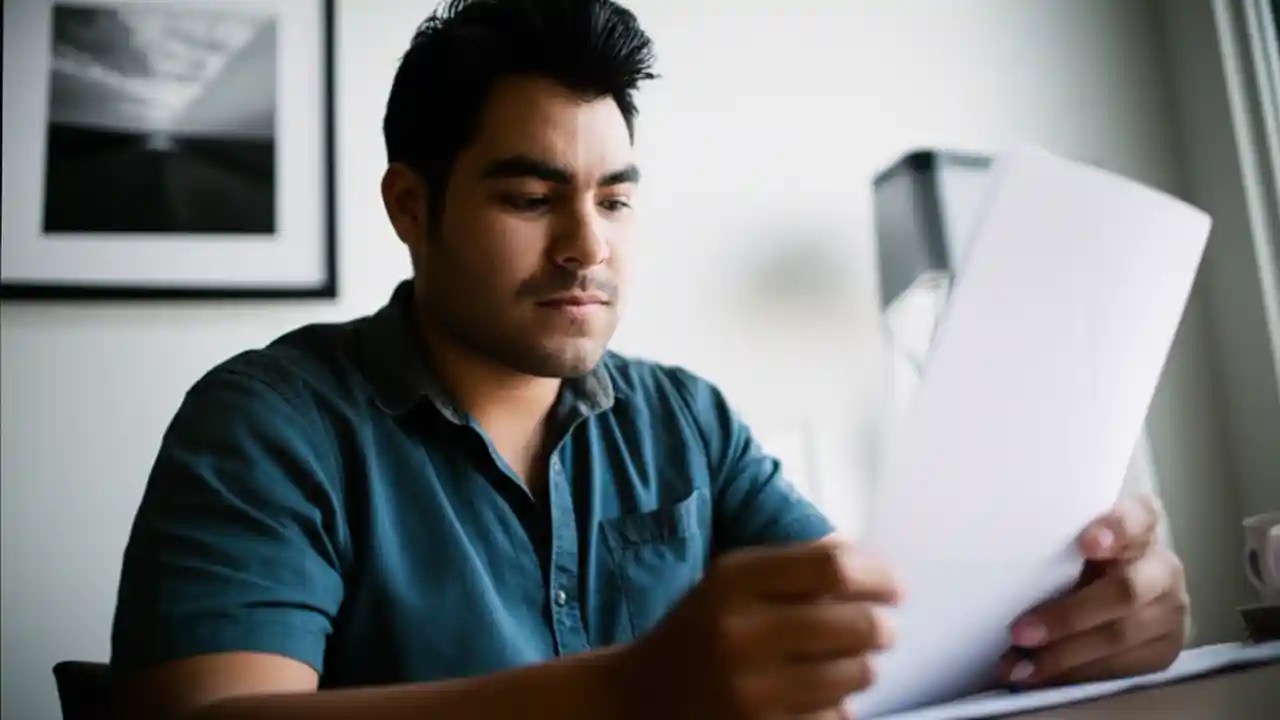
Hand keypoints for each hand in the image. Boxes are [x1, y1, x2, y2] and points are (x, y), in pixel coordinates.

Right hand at [615, 539, 901, 719]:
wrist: (639, 700)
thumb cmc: (701, 633)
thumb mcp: (729, 583)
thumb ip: (793, 569)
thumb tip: (875, 570)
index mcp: (732, 580)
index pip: (833, 567)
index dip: (877, 576)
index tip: (893, 588)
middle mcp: (740, 632)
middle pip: (856, 622)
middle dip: (882, 626)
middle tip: (883, 629)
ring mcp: (751, 690)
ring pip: (855, 674)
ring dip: (864, 667)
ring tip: (848, 663)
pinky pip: (836, 716)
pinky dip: (839, 706)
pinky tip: (818, 696)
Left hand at [999, 492, 1189, 686]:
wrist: (1130, 588)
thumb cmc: (1080, 555)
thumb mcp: (1071, 538)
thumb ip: (1055, 543)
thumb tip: (994, 568)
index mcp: (1141, 522)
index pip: (1137, 517)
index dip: (1116, 529)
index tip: (1086, 544)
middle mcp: (1163, 565)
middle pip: (1125, 591)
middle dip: (1068, 616)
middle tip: (1020, 632)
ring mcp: (1171, 609)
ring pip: (1121, 635)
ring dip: (1064, 655)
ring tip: (1020, 666)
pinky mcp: (1165, 648)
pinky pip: (1123, 667)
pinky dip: (1077, 674)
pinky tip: (1042, 676)